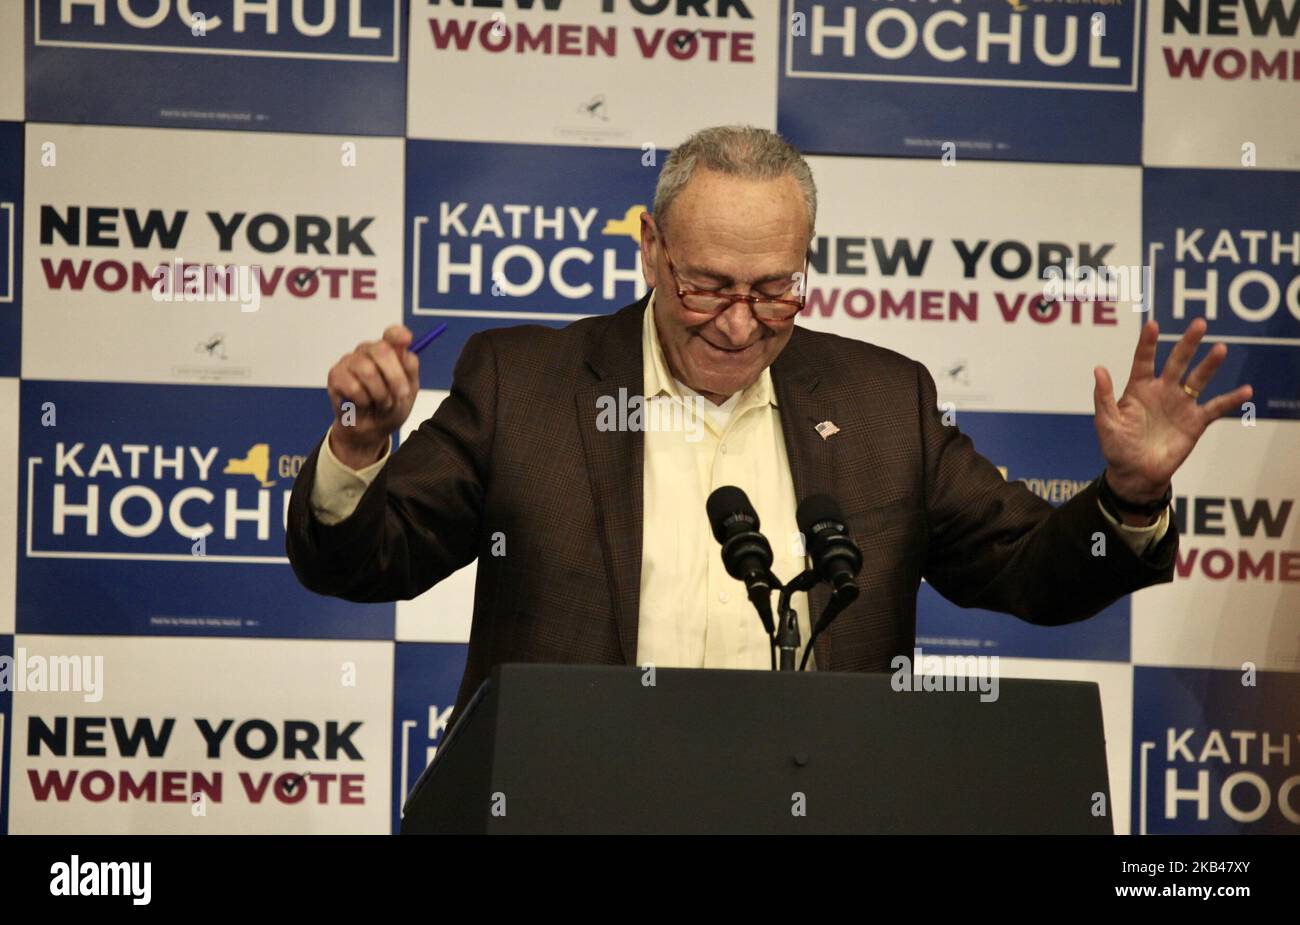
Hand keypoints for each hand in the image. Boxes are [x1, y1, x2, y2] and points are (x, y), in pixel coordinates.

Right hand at [326, 324, 419, 468]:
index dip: (398, 335)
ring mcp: (350, 361)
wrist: (371, 429)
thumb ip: (409, 371)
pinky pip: (352, 386)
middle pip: (382, 350)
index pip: (392, 334)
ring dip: (379, 394)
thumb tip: (407, 353)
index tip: (406, 340)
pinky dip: (363, 401)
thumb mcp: (408, 392)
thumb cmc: (391, 407)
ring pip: (367, 370)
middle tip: (400, 395)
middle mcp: (368, 351)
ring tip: (381, 403)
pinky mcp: (335, 375)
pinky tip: (363, 404)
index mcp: (388, 351)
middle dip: (395, 377)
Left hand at [1093, 318, 1251, 502]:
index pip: (1144, 361)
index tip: (1153, 325)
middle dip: (1187, 344)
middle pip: (1176, 362)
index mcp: (1139, 389)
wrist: (1136, 474)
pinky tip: (1246, 390)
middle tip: (1199, 324)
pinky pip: (1216, 408)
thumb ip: (1103, 397)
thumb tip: (1099, 369)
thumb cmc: (1117, 448)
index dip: (1147, 344)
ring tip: (1220, 349)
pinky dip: (1231, 400)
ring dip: (1209, 365)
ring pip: (1198, 379)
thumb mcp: (1106, 423)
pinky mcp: (1195, 422)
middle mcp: (1162, 391)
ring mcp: (1181, 404)